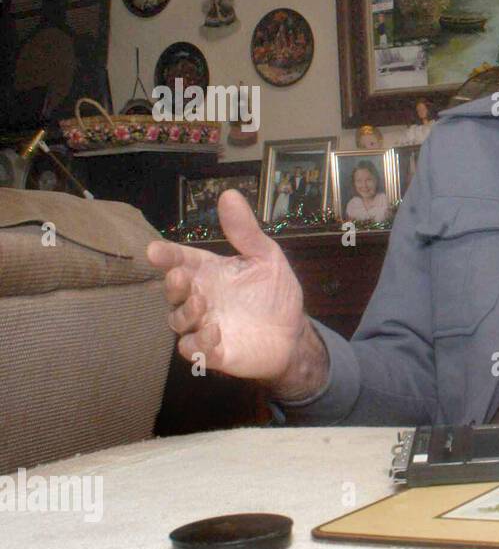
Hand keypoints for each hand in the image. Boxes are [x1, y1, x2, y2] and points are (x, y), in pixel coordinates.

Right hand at [147, 190, 321, 393]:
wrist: (292, 333)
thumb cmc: (274, 293)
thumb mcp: (266, 257)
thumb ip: (246, 231)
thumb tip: (229, 195)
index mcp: (209, 272)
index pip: (180, 260)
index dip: (166, 255)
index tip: (155, 251)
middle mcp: (200, 297)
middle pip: (174, 291)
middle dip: (173, 284)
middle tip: (181, 276)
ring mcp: (203, 326)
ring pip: (178, 321)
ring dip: (186, 312)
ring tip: (201, 302)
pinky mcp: (214, 353)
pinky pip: (194, 350)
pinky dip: (199, 343)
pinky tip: (214, 332)